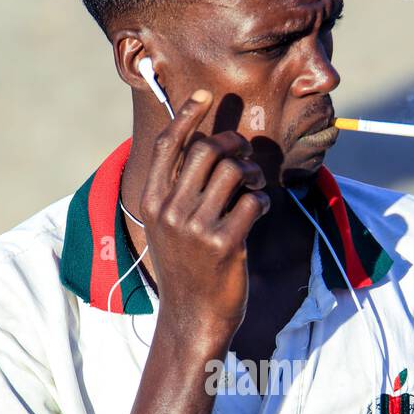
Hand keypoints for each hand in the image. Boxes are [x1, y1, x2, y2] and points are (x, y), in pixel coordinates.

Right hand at [139, 89, 268, 350]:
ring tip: (254, 187)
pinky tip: (256, 214)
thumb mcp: (168, 227)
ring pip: (233, 171)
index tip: (206, 96)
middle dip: (232, 143)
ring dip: (252, 173)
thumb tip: (204, 144)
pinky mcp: (225, 243)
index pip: (168, 144)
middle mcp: (170, 210)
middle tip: (244, 155)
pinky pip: (253, 201)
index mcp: (153, 201)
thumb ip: (178, 189)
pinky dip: (261, 202)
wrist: (193, 317)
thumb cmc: (186, 267)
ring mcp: (196, 227)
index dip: (187, 114)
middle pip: (206, 149)